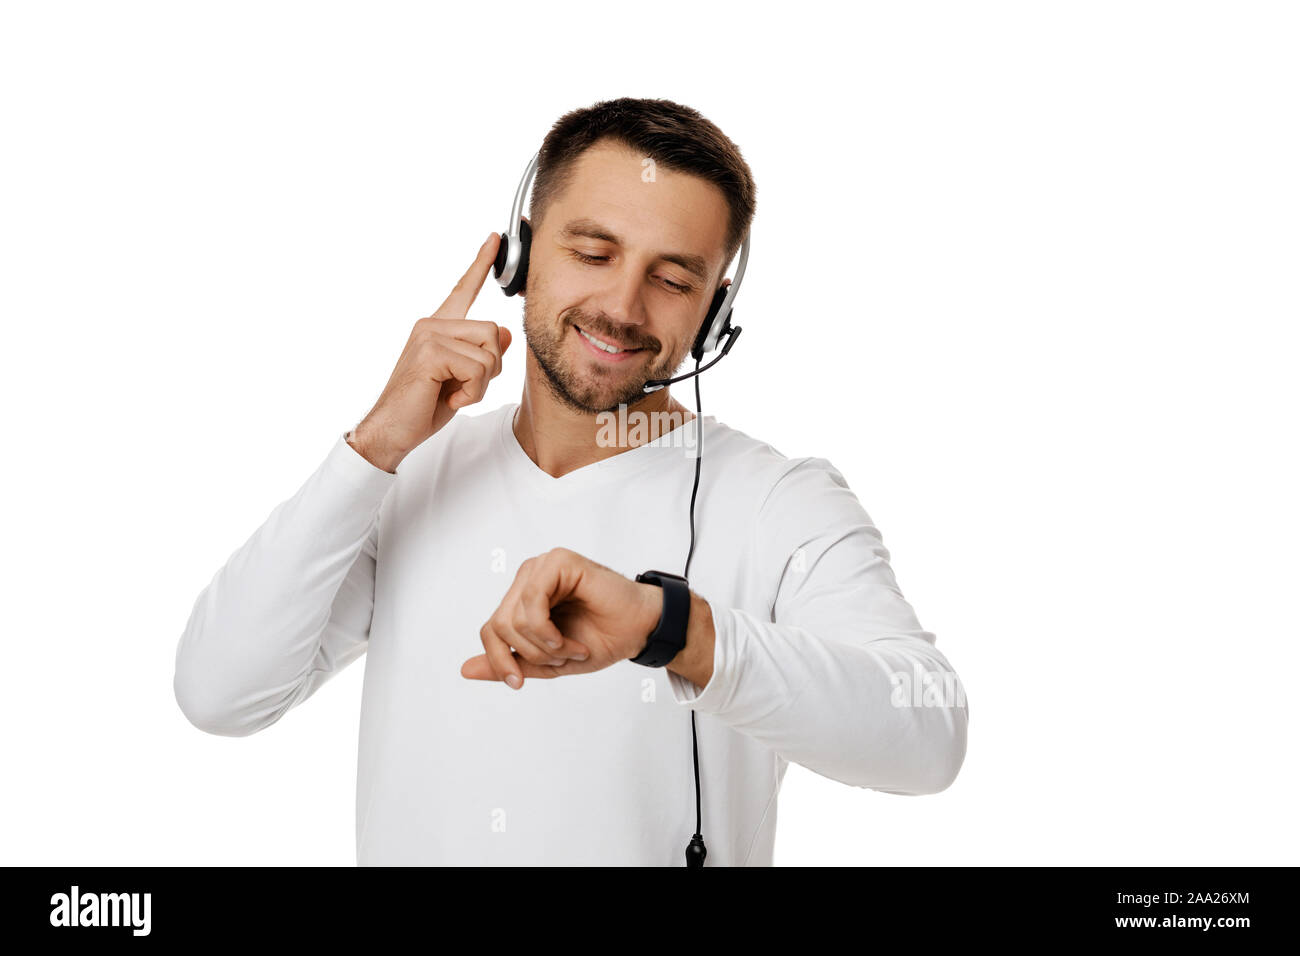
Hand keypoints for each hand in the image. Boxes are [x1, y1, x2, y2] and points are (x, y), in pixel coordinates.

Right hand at [349, 233, 511, 472]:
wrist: (393, 430)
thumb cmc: (424, 407)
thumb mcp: (463, 379)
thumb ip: (483, 355)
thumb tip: (507, 333)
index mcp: (438, 328)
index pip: (463, 290)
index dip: (481, 264)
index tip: (495, 238)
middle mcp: (432, 325)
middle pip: (493, 330)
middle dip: (492, 367)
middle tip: (465, 387)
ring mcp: (429, 336)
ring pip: (490, 351)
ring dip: (481, 383)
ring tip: (454, 393)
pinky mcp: (430, 352)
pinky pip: (478, 368)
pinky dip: (472, 392)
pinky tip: (449, 398)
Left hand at [462, 547, 664, 688]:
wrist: (638, 631)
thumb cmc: (600, 639)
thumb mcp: (547, 661)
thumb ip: (509, 662)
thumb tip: (465, 670)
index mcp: (522, 598)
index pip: (490, 629)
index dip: (499, 660)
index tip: (518, 683)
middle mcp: (528, 578)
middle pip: (499, 625)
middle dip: (530, 654)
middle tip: (562, 659)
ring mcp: (542, 567)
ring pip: (514, 617)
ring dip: (544, 646)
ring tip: (572, 649)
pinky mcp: (558, 562)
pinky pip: (532, 602)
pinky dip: (547, 630)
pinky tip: (568, 640)